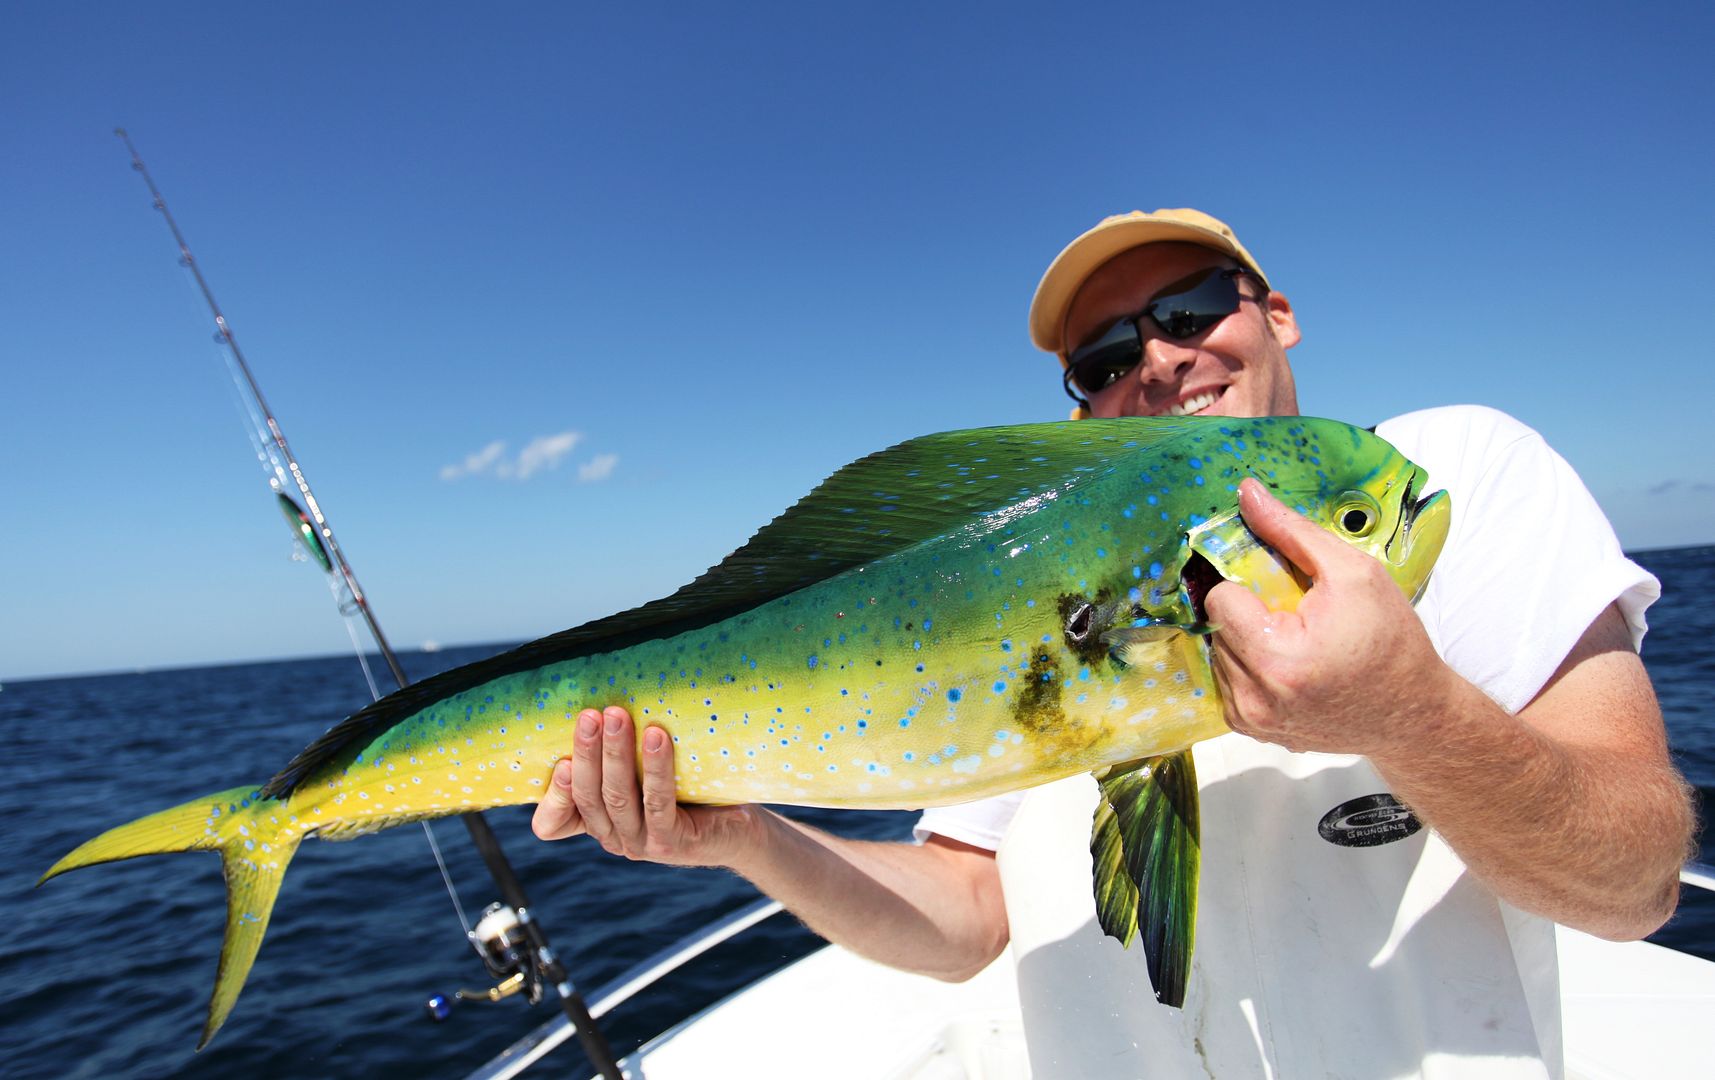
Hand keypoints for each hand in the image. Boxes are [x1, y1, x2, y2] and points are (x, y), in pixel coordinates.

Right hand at [530, 705, 760, 866]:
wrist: (739, 830)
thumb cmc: (689, 792)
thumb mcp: (645, 776)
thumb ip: (620, 756)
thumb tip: (604, 693)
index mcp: (599, 822)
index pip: (552, 824)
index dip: (552, 797)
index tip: (558, 760)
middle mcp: (614, 838)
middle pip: (588, 797)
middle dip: (586, 752)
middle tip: (589, 714)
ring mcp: (640, 844)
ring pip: (617, 797)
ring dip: (614, 753)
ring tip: (616, 715)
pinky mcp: (671, 844)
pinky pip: (657, 802)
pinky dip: (655, 767)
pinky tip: (655, 736)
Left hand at [1203, 479, 1457, 756]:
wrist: (1415, 713)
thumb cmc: (1392, 641)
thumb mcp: (1353, 572)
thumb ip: (1290, 530)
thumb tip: (1247, 492)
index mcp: (1276, 658)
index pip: (1218, 599)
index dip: (1249, 586)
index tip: (1282, 591)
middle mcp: (1254, 698)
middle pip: (1215, 627)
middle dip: (1249, 613)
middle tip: (1294, 617)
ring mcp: (1250, 719)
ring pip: (1217, 654)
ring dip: (1246, 641)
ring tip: (1295, 643)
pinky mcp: (1251, 731)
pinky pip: (1227, 681)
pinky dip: (1250, 667)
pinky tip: (1289, 666)